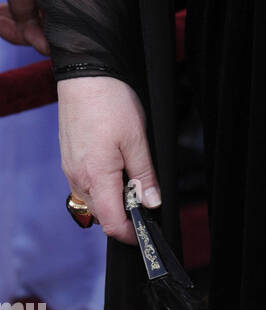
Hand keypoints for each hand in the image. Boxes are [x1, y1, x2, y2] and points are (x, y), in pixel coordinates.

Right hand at [58, 76, 161, 244]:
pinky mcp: (69, 159)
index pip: (112, 223)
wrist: (85, 76)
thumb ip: (144, 174)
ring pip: (93, 199)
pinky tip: (115, 163)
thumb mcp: (137, 138)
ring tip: (132, 176)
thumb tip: (152, 202)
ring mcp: (71, 169)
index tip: (147, 230)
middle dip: (125, 214)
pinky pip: (85, 183)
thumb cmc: (110, 103)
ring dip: (113, 197)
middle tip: (146, 196)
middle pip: (102, 214)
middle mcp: (79, 179)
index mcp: (97, 178)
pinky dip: (102, 183)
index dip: (132, 233)